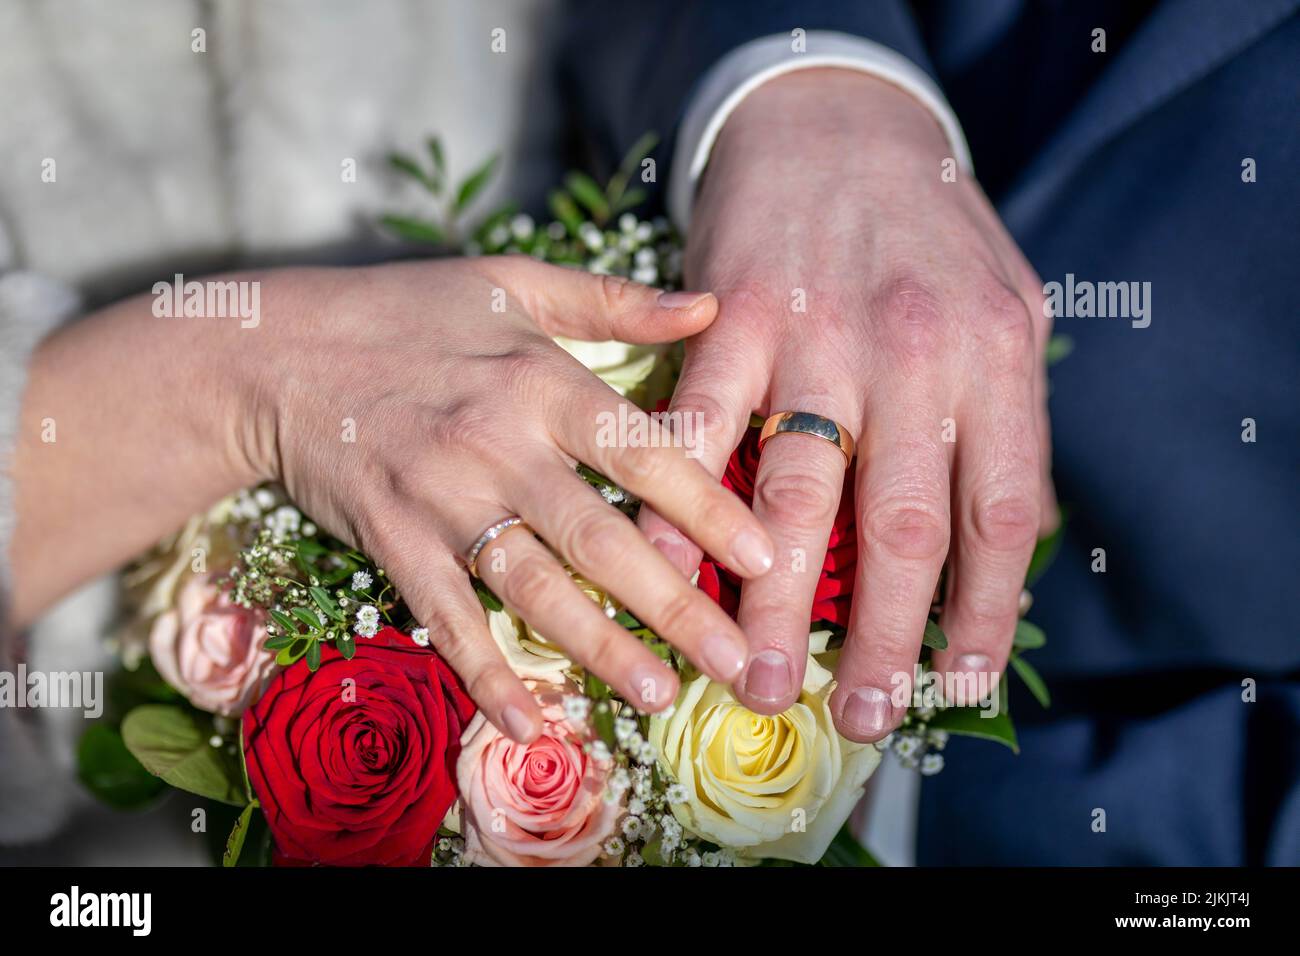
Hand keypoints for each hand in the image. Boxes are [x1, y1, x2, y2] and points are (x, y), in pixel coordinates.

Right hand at [12, 257, 773, 741]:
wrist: (271, 352)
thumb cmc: (401, 312)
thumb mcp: (510, 282)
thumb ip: (611, 300)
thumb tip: (709, 307)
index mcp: (540, 381)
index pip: (642, 452)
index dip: (707, 506)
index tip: (763, 558)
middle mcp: (497, 445)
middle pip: (600, 538)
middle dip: (674, 605)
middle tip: (734, 662)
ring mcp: (441, 501)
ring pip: (533, 587)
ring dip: (599, 647)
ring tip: (660, 692)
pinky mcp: (392, 542)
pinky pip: (448, 619)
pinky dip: (485, 672)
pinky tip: (527, 720)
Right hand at [639, 69, 1056, 739]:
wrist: (835, 119)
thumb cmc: (924, 228)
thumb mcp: (1005, 303)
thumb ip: (1004, 414)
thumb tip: (989, 548)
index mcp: (995, 358)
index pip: (1002, 513)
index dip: (984, 613)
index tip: (956, 685)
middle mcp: (913, 353)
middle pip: (900, 525)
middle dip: (874, 637)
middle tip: (851, 716)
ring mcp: (816, 334)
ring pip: (794, 493)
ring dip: (769, 599)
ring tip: (755, 677)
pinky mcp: (729, 316)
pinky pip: (698, 429)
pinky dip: (674, 508)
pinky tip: (658, 571)